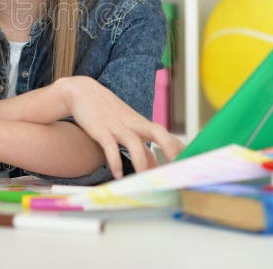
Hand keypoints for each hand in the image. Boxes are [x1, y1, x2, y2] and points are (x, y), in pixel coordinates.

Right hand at [56, 76, 184, 177]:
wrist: (82, 91)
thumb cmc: (107, 111)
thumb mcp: (126, 126)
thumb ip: (140, 145)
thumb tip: (155, 166)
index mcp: (141, 123)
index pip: (166, 136)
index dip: (179, 150)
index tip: (190, 166)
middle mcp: (133, 123)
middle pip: (158, 132)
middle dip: (170, 149)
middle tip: (178, 170)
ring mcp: (117, 125)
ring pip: (133, 142)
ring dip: (140, 162)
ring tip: (144, 180)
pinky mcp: (100, 129)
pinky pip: (110, 146)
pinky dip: (114, 161)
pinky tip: (117, 175)